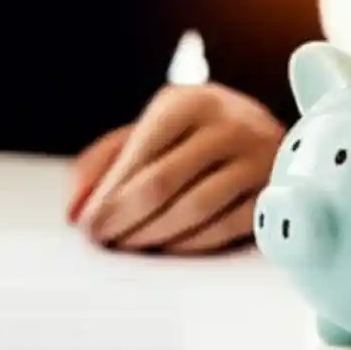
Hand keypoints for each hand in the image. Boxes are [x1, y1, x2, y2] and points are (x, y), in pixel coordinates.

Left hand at [70, 83, 283, 253]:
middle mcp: (228, 123)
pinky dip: (190, 244)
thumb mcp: (149, 132)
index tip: (87, 223)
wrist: (276, 138)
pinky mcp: (274, 193)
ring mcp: (258, 157)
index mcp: (188, 101)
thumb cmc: (196, 138)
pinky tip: (168, 247)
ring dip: (153, 234)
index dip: (108, 194)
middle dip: (123, 217)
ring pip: (195, 207)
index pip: (139, 153)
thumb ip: (101, 164)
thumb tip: (74, 210)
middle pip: (162, 182)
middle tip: (101, 239)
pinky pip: (226, 227)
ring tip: (129, 244)